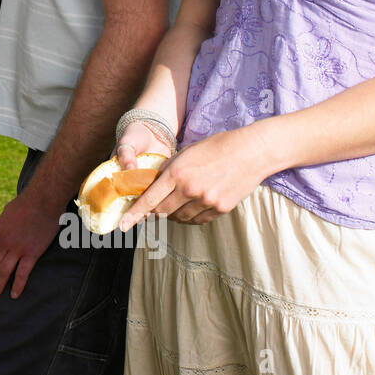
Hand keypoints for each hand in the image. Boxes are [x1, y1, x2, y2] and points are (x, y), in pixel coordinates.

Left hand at [0, 192, 63, 299]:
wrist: (43, 200)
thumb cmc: (26, 203)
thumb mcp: (6, 213)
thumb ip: (2, 226)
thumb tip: (0, 232)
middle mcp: (3, 242)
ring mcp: (17, 248)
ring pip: (3, 272)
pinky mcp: (32, 253)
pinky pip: (22, 273)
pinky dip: (17, 285)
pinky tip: (14, 295)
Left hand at [118, 125, 269, 230]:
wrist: (251, 152)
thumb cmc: (216, 148)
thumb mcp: (185, 153)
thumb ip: (168, 171)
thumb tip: (153, 187)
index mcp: (176, 173)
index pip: (149, 200)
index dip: (134, 215)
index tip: (123, 226)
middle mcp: (189, 190)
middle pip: (162, 212)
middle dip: (155, 211)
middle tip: (155, 207)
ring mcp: (206, 201)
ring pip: (180, 218)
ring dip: (175, 214)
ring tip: (182, 199)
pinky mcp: (221, 209)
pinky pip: (198, 220)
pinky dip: (192, 216)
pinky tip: (196, 204)